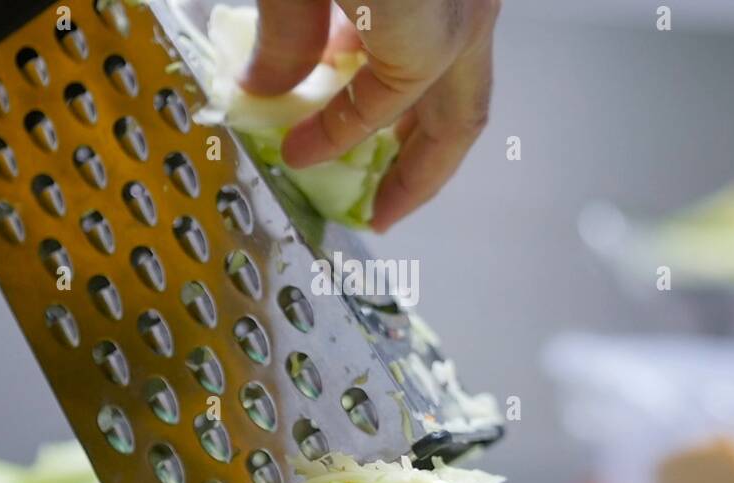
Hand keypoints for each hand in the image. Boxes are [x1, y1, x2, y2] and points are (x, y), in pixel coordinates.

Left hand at [242, 0, 500, 231]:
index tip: (297, 157)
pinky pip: (443, 37)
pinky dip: (406, 65)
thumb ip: (284, 35)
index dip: (335, 139)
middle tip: (381, 212)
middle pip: (460, 118)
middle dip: (420, 174)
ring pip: (460, 78)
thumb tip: (263, 87)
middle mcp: (470, 13)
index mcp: (432, 28)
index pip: (382, 107)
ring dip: (419, 121)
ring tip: (378, 155)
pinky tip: (361, 67)